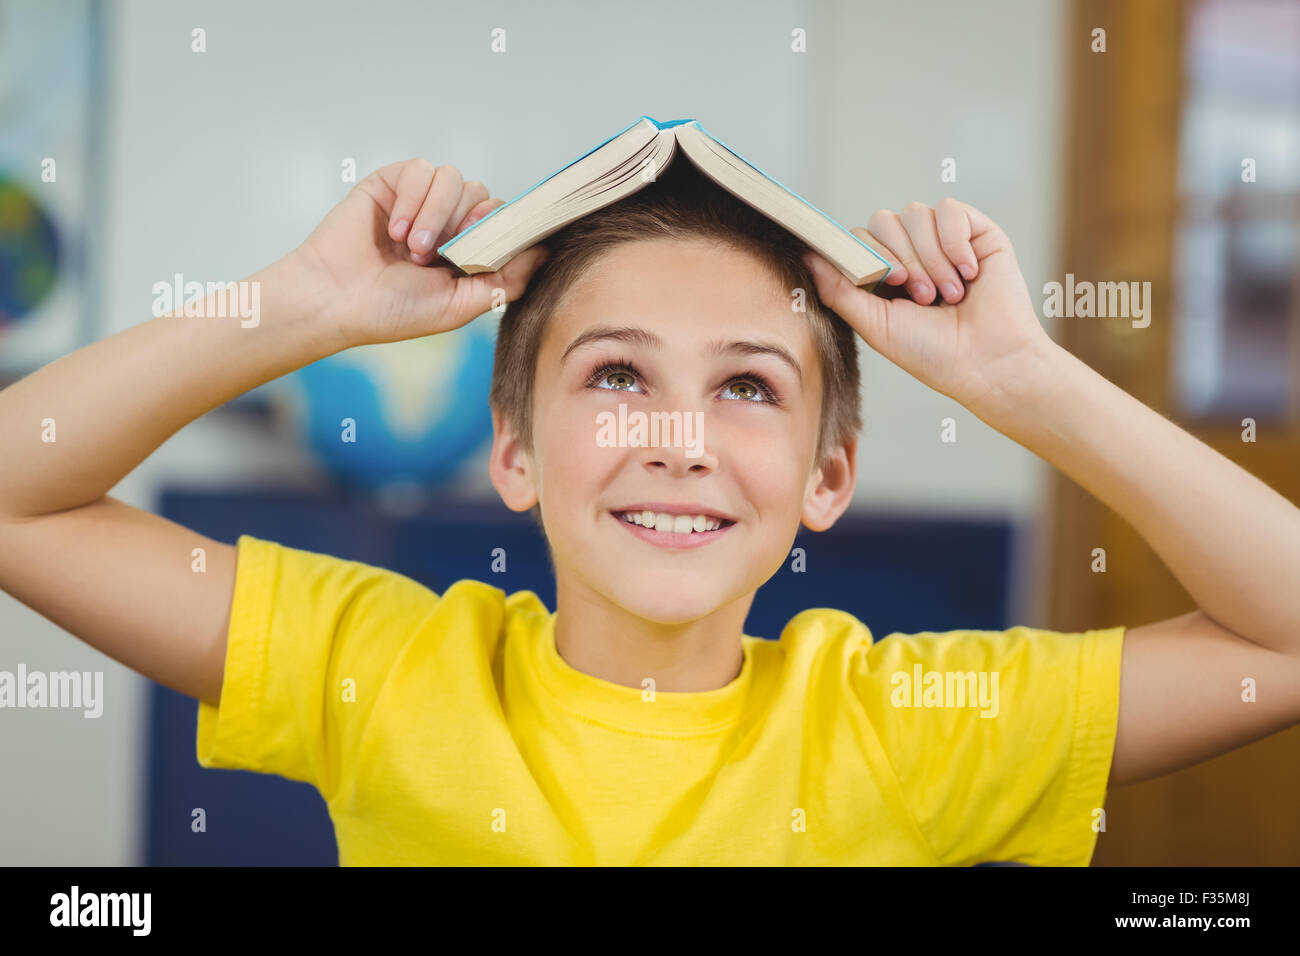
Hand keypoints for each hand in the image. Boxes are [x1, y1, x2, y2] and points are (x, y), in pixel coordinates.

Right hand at [287, 159, 548, 348]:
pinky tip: (394, 231)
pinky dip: (412, 199)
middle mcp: (447, 223)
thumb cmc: (392, 310)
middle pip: (484, 196)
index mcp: (466, 252)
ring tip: (413, 249)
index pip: (502, 222)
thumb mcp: (460, 306)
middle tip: (441, 254)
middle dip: (467, 224)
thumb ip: (505, 281)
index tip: (485, 246)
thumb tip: (544, 252)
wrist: (336, 299)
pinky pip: (422, 170)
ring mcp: (420, 201)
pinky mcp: (392, 182)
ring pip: (455, 179)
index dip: (502, 228)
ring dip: (436, 215)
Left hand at [802, 198, 1054, 415]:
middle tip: (923, 296)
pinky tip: (968, 272)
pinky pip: (950, 210)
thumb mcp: (874, 324)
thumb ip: (839, 289)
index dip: (870, 255)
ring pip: (916, 214)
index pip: (859, 240)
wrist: (987, 361)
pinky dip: (955, 241)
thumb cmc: (932, 352)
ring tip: (948, 294)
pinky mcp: (976, 232)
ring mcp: (943, 240)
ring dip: (930, 257)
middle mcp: (912, 253)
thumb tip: (808, 255)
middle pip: (883, 221)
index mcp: (884, 275)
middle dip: (902, 258)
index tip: (891, 284)